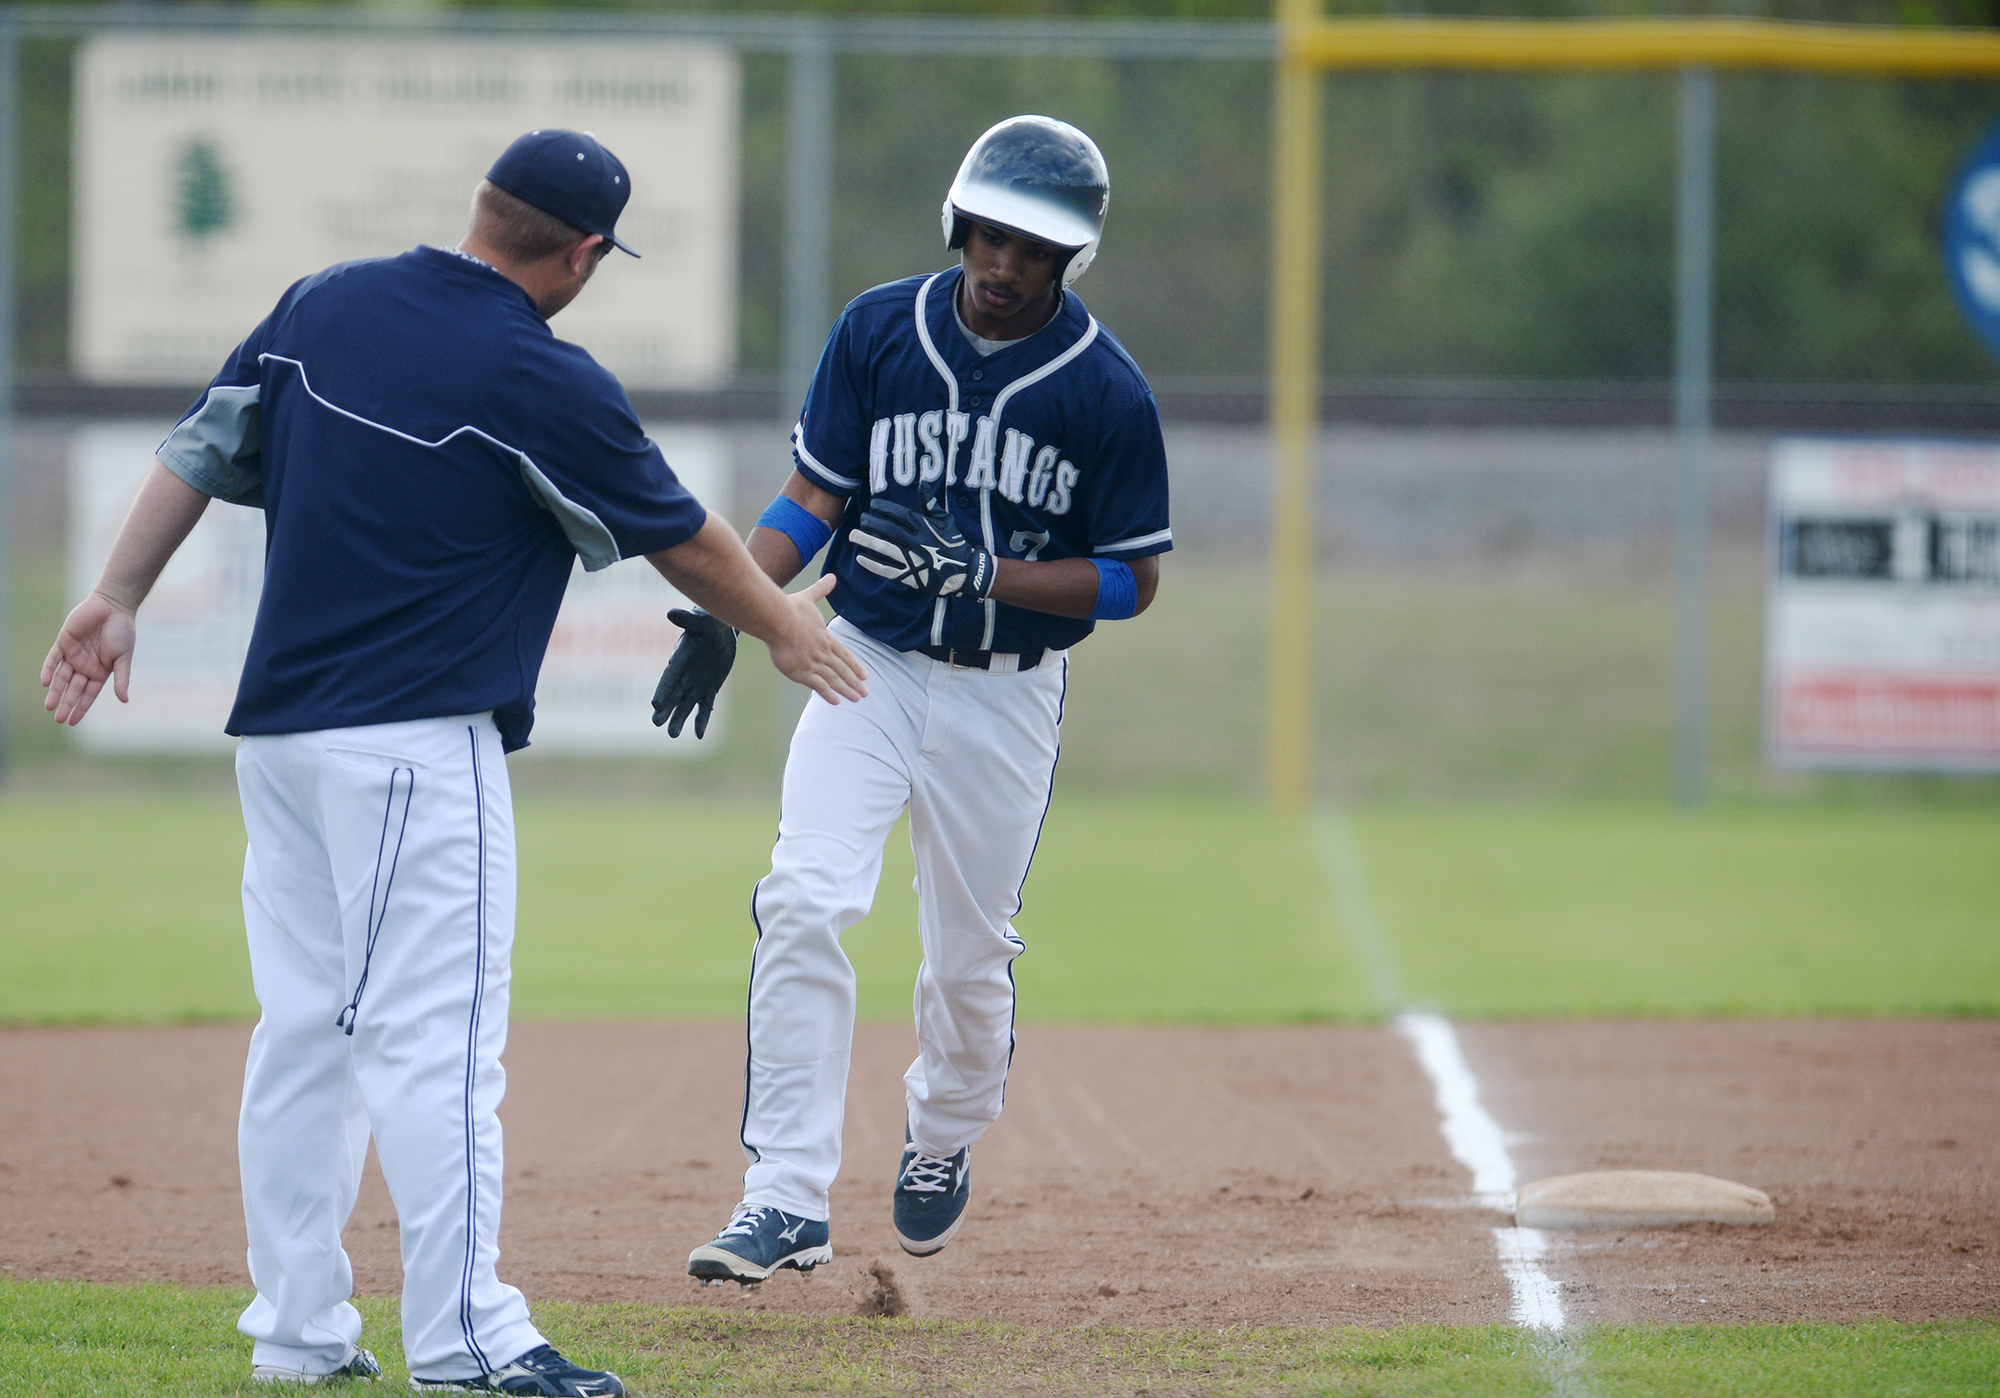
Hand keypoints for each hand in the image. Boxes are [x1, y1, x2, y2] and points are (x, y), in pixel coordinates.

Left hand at [41, 592, 136, 725]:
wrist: (113, 607)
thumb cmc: (123, 632)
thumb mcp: (123, 658)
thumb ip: (121, 678)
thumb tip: (124, 700)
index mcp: (100, 672)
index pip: (88, 694)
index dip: (80, 708)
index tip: (72, 722)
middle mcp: (85, 666)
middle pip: (73, 689)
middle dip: (66, 704)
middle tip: (58, 719)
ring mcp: (73, 655)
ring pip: (60, 677)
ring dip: (55, 691)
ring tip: (49, 706)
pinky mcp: (63, 642)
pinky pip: (53, 659)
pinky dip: (48, 670)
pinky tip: (45, 682)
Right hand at [650, 608, 737, 738]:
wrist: (722, 630)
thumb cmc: (710, 622)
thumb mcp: (702, 621)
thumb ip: (688, 620)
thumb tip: (672, 613)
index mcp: (680, 658)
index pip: (670, 676)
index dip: (663, 689)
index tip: (656, 704)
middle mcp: (685, 674)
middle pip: (674, 694)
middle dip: (666, 708)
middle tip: (657, 723)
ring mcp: (696, 683)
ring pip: (686, 704)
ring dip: (679, 718)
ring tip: (672, 734)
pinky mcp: (709, 688)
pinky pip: (705, 706)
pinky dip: (701, 719)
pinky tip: (699, 734)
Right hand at [764, 574, 867, 703]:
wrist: (776, 619)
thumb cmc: (790, 608)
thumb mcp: (809, 597)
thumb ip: (821, 590)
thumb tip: (832, 577)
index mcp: (825, 637)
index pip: (845, 655)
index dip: (855, 666)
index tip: (865, 676)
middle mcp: (823, 652)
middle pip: (843, 670)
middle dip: (855, 682)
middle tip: (865, 693)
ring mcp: (813, 663)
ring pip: (835, 679)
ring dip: (847, 690)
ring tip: (856, 699)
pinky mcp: (801, 671)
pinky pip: (819, 685)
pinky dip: (828, 694)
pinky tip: (836, 702)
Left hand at [850, 500, 994, 599]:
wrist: (965, 572)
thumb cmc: (955, 544)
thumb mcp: (946, 521)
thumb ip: (931, 504)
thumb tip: (923, 484)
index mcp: (924, 527)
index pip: (900, 514)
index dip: (885, 508)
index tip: (873, 504)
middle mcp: (916, 542)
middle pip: (889, 530)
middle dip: (873, 523)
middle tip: (861, 518)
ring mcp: (912, 559)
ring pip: (885, 548)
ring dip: (868, 541)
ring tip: (854, 535)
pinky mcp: (910, 575)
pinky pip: (888, 569)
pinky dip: (874, 564)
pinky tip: (861, 558)